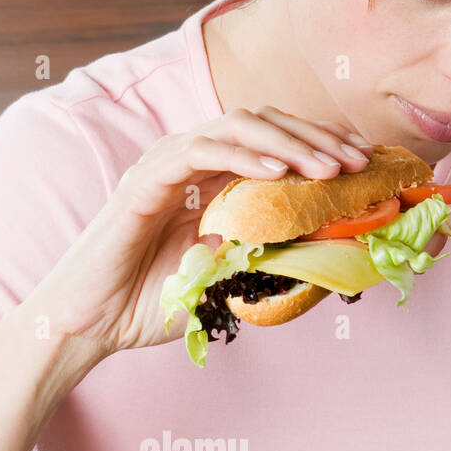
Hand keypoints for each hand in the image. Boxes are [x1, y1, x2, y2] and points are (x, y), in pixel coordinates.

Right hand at [18, 106, 373, 358]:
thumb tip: (324, 246)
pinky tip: (278, 172)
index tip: (362, 168)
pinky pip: (199, 151)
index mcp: (207, 181)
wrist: (88, 325)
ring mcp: (164, 166)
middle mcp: (188, 163)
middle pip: (262, 124)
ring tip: (328, 168)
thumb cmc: (146, 306)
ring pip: (236, 127)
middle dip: (316, 138)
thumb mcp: (225, 282)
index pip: (272, 144)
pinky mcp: (144, 181)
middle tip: (358, 161)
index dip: (318, 149)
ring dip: (289, 143)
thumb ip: (264, 259)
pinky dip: (242, 155)